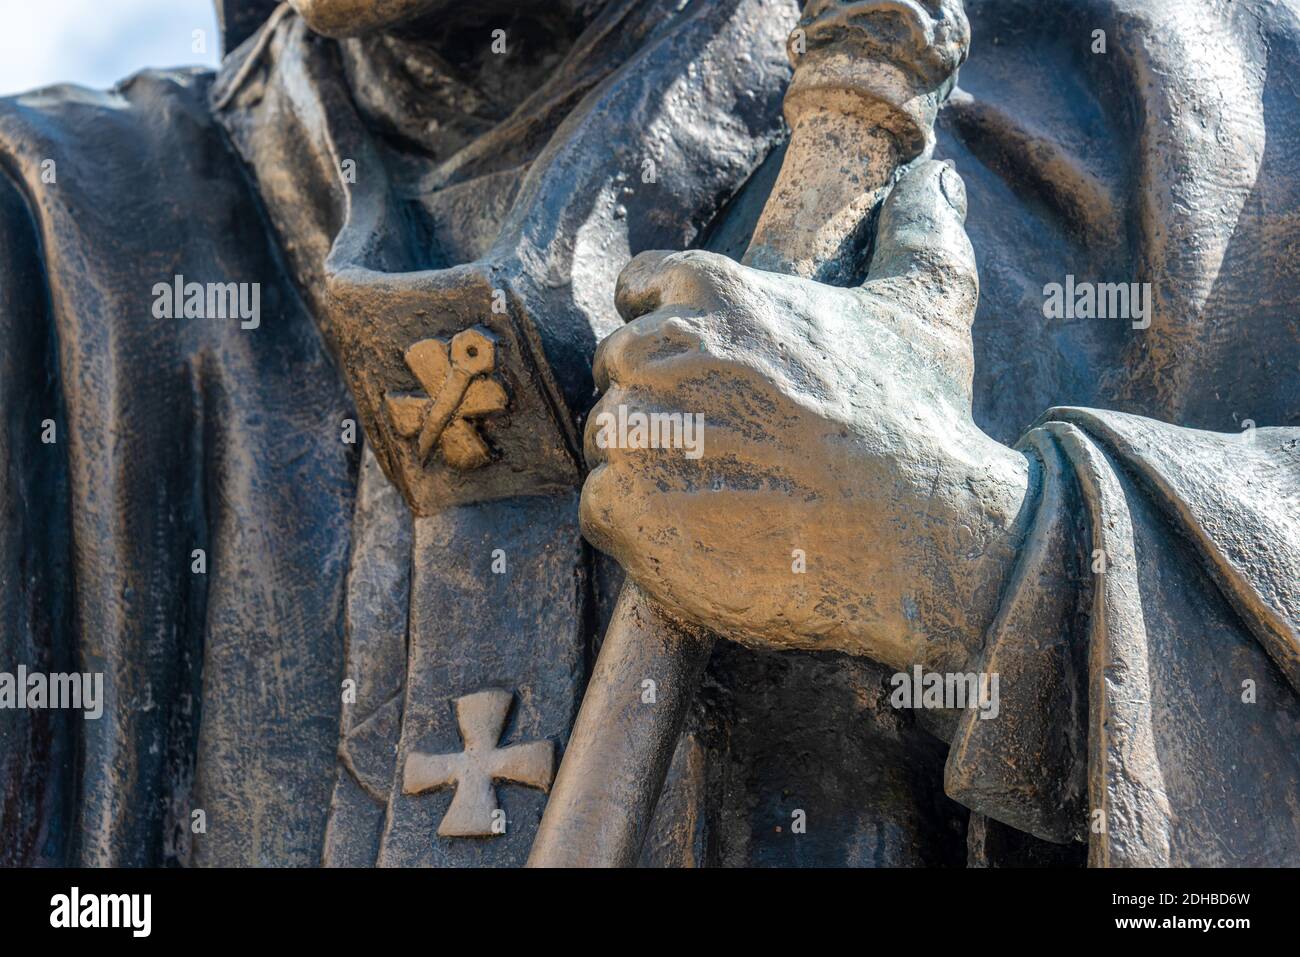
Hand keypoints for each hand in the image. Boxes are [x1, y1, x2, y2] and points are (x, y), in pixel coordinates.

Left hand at [580, 160, 1033, 672]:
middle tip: (734, 451)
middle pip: (620, 377)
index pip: (641, 291)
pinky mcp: (620, 506)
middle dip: (662, 409)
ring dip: (653, 471)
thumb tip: (935, 175)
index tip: (712, 379)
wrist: (917, 534)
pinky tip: (707, 536)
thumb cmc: (918, 422)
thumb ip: (919, 233)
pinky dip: (641, 529)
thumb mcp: (928, 308)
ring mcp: (631, 429)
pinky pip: (600, 508)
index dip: (669, 337)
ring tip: (728, 498)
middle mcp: (656, 348)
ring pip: (610, 445)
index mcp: (711, 290)